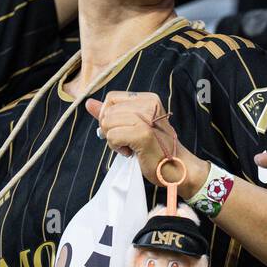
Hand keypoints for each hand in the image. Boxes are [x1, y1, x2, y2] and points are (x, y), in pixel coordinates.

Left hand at [85, 92, 206, 196]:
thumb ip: (111, 113)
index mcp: (148, 99)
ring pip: (107, 123)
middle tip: (127, 141)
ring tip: (130, 146)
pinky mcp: (143, 134)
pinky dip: (116, 147)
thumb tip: (89, 103)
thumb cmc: (155, 149)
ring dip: (113, 140)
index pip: (111, 98)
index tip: (121, 129)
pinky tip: (130, 152)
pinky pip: (112, 136)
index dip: (108, 115)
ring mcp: (146, 118)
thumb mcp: (133, 125)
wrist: (177, 168)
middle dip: (110, 129)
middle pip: (107, 111)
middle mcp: (148, 104)